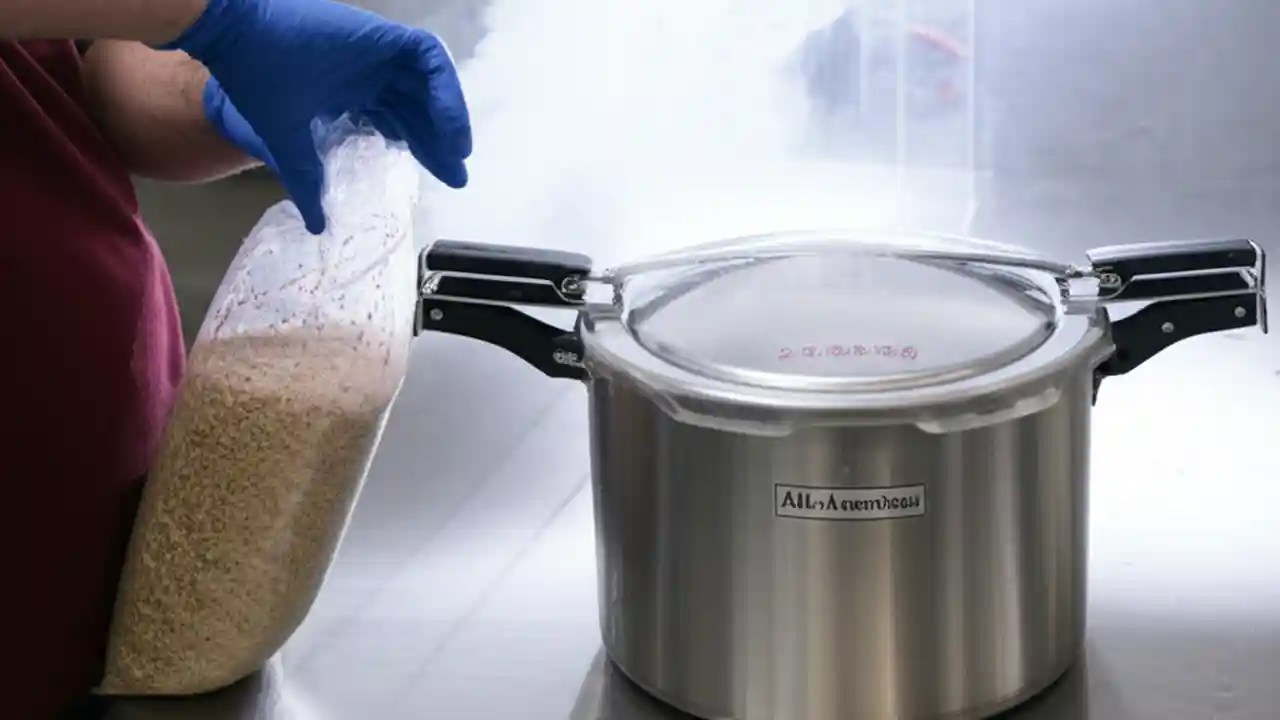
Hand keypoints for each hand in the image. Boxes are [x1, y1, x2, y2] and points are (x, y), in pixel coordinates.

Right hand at [169, 0, 472, 233]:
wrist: (235, 40)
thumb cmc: (256, 83)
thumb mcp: (289, 145)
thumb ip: (307, 182)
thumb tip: (316, 226)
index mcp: (353, 90)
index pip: (400, 120)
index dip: (421, 148)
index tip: (441, 179)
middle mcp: (372, 71)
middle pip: (420, 107)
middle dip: (440, 142)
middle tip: (456, 176)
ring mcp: (379, 52)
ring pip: (431, 84)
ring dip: (448, 118)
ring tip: (456, 154)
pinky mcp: (383, 36)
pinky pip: (430, 58)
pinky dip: (445, 89)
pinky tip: (448, 124)